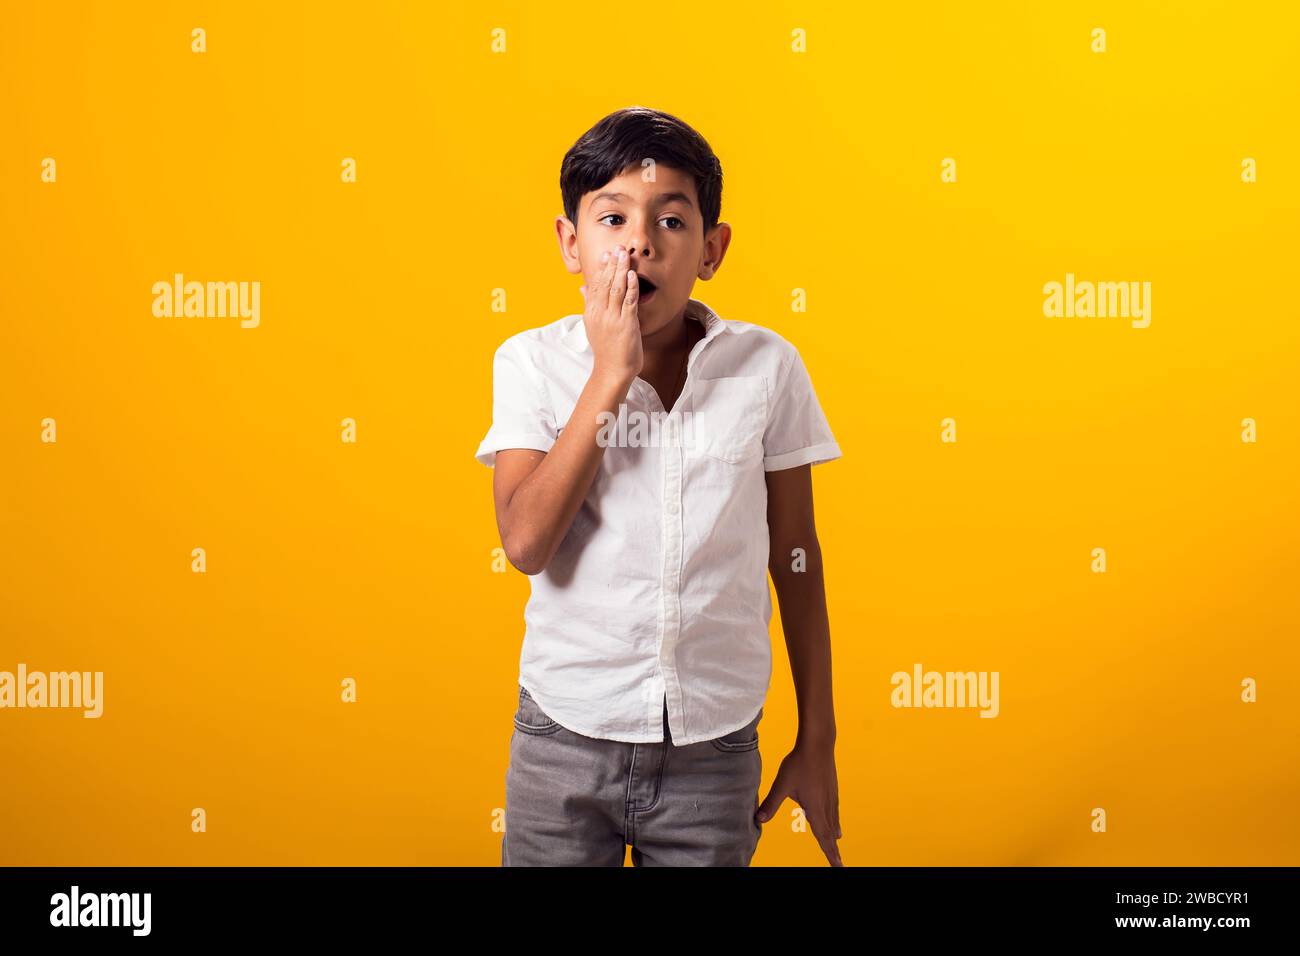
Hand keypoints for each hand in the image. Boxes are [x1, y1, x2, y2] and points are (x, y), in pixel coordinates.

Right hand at [578, 245, 641, 383]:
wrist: (612, 371)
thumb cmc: (606, 350)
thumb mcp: (593, 325)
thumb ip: (589, 304)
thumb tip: (583, 288)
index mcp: (591, 312)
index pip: (595, 285)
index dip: (601, 268)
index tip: (606, 254)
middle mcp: (600, 313)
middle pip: (605, 283)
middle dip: (612, 264)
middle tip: (618, 248)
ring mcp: (612, 318)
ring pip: (616, 289)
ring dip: (621, 270)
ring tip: (625, 255)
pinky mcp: (625, 324)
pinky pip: (628, 301)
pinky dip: (630, 287)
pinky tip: (633, 275)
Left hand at [755, 741, 842, 865]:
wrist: (818, 743)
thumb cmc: (799, 763)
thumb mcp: (781, 784)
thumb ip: (771, 803)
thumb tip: (758, 820)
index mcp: (815, 809)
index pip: (823, 837)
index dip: (829, 853)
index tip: (838, 866)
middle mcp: (826, 806)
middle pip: (830, 833)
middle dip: (833, 849)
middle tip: (839, 864)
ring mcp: (831, 796)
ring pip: (833, 821)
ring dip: (834, 834)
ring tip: (836, 842)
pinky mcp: (832, 788)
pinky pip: (834, 810)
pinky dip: (835, 820)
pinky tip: (835, 820)